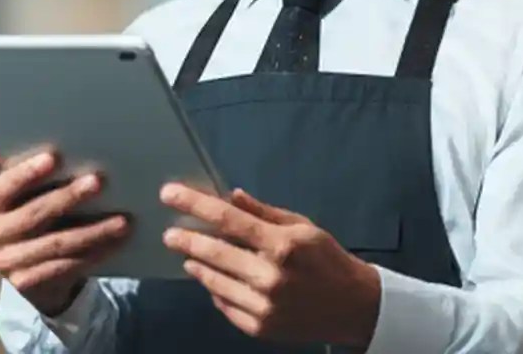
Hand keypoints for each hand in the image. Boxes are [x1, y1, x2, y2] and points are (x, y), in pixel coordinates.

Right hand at [0, 141, 131, 315]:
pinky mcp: (27, 283)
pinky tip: (117, 242)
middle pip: (34, 215)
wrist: (33, 271)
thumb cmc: (32, 216)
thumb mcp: (23, 192)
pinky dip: (95, 254)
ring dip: (92, 231)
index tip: (54, 157)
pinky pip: (66, 266)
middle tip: (98, 182)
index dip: (27, 173)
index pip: (5, 186)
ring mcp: (7, 262)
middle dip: (68, 198)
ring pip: (56, 244)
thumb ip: (14, 166)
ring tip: (122, 220)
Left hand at [160, 185, 380, 347]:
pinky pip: (224, 304)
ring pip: (214, 281)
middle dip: (185, 239)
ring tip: (188, 254)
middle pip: (214, 252)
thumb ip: (263, 213)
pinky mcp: (260, 327)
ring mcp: (264, 306)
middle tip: (169, 233)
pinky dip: (214, 289)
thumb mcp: (302, 227)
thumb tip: (230, 196)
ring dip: (197, 264)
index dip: (194, 204)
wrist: (353, 307)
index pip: (228, 219)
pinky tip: (212, 278)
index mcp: (282, 245)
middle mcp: (271, 276)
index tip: (169, 194)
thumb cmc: (326, 259)